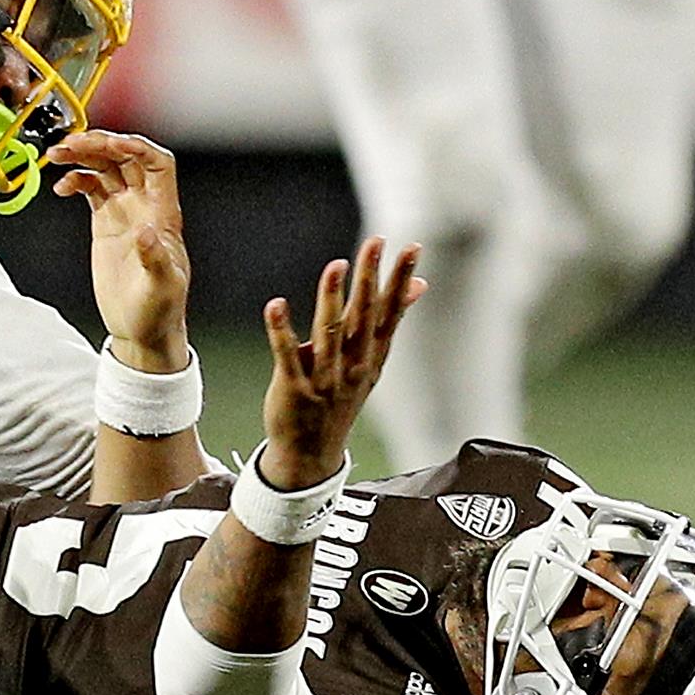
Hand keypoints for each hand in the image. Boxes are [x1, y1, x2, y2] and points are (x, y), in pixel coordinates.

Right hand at [48, 129, 189, 372]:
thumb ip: (154, 259)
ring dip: (83, 156)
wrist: (141, 329)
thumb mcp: (161, 287)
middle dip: (100, 145)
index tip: (112, 145)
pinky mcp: (106, 224)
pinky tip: (62, 187)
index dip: (137, 147)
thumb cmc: (159, 310)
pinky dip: (76, 181)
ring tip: (58, 154)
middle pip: (125, 158)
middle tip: (72, 144)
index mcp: (163, 214)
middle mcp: (144, 207)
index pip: (157, 163)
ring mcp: (124, 212)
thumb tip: (146, 232)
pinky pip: (91, 189)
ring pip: (105, 169)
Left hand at [260, 238, 424, 488]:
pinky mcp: (293, 388)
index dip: (400, 280)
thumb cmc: (340, 398)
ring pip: (330, 333)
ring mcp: (324, 379)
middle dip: (370, 279)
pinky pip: (286, 356)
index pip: (389, 313)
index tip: (411, 248)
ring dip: (332, 298)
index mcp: (371, 358)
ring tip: (336, 266)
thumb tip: (418, 285)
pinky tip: (276, 304)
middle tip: (376, 242)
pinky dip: (281, 331)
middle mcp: (353, 367)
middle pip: (363, 317)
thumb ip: (388, 321)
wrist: (311, 453)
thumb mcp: (372, 363)